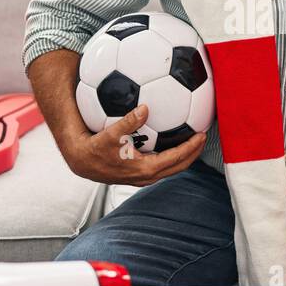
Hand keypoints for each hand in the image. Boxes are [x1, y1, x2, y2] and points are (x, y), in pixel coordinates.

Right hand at [61, 102, 206, 186]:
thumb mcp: (110, 134)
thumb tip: (145, 108)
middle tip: (203, 135)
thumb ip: (129, 122)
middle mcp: (148, 176)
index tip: (202, 134)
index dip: (191, 147)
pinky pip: (163, 165)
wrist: (82, 162)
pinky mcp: (139, 173)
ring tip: (193, 138)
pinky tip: (172, 139)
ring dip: (185, 155)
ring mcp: (144, 177)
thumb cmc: (95, 148)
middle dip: (194, 152)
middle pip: (179, 165)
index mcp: (146, 168)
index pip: (177, 158)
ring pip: (172, 167)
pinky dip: (172, 155)